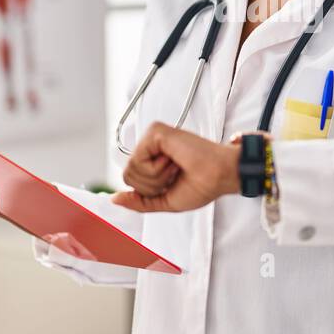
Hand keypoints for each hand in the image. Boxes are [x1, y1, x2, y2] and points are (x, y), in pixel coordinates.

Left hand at [112, 122, 239, 211]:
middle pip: (127, 176)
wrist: (219, 176)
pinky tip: (173, 160)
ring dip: (156, 178)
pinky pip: (137, 160)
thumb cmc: (201, 185)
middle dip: (151, 186)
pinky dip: (156, 169)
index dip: (149, 190)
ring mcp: (152, 138)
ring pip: (130, 169)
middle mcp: (151, 147)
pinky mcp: (154, 132)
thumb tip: (115, 199)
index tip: (173, 183)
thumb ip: (139, 201)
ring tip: (175, 168)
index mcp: (154, 160)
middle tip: (174, 176)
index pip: (130, 179)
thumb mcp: (164, 201)